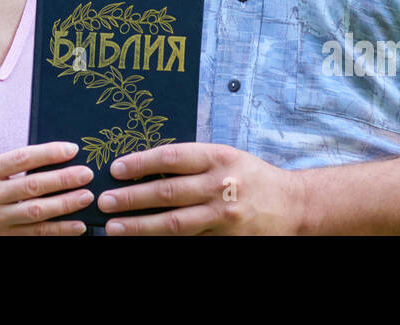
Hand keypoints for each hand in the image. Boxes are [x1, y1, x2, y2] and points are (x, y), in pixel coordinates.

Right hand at [0, 142, 95, 234]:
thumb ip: (12, 165)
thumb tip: (55, 158)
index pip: (21, 158)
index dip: (48, 153)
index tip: (72, 149)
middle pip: (31, 186)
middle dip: (63, 179)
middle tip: (86, 174)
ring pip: (36, 212)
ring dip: (65, 204)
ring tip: (86, 196)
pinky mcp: (3, 238)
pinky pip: (36, 234)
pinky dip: (59, 230)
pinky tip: (77, 226)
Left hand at [95, 142, 302, 234]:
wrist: (295, 205)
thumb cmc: (253, 177)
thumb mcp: (226, 156)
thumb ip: (193, 161)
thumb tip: (147, 165)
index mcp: (219, 158)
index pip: (172, 158)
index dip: (141, 163)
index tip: (116, 169)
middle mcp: (221, 186)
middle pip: (168, 193)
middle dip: (131, 198)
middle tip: (105, 201)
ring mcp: (224, 217)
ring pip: (175, 224)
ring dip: (141, 226)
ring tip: (115, 227)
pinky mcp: (227, 240)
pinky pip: (190, 242)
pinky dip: (166, 242)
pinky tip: (145, 242)